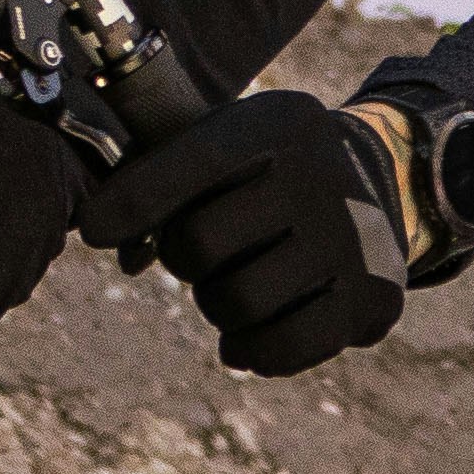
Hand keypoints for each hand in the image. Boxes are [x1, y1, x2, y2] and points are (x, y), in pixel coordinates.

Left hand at [72, 90, 413, 377]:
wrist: (382, 188)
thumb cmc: (269, 169)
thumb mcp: (227, 137)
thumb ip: (160, 169)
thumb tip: (106, 237)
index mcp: (280, 123)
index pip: (192, 162)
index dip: (133, 200)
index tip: (92, 231)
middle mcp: (324, 176)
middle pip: (200, 245)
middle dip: (183, 258)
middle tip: (204, 252)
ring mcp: (355, 240)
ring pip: (235, 304)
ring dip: (216, 305)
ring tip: (237, 282)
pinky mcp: (373, 299)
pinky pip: (282, 349)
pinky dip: (251, 350)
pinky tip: (246, 338)